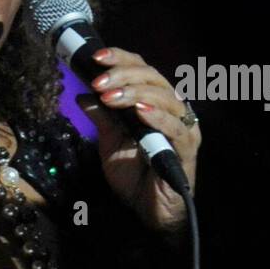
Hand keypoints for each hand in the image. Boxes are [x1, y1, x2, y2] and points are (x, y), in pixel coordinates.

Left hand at [75, 46, 199, 235]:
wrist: (147, 210)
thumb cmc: (134, 175)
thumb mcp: (109, 142)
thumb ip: (101, 118)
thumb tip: (83, 93)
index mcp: (154, 103)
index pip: (141, 70)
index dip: (121, 59)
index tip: (96, 58)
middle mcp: (172, 109)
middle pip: (153, 78)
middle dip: (123, 75)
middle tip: (99, 82)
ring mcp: (182, 128)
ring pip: (164, 97)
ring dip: (134, 94)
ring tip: (110, 97)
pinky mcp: (186, 149)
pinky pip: (175, 128)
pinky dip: (156, 117)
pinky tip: (139, 112)